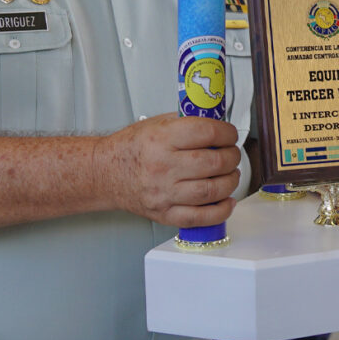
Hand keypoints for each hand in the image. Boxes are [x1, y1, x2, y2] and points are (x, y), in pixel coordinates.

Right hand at [98, 113, 240, 226]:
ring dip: (230, 182)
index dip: (227, 133)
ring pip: (211, 191)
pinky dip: (220, 211)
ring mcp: (163, 193)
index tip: (231, 135)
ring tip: (230, 174)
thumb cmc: (132, 148)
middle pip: (213, 163)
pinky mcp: (164, 214)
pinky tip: (227, 200)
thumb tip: (218, 122)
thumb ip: (188, 122)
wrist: (106, 173)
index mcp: (161, 139)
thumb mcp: (157, 123)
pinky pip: (199, 217)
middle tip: (232, 154)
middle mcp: (162, 167)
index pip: (207, 133)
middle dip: (232, 157)